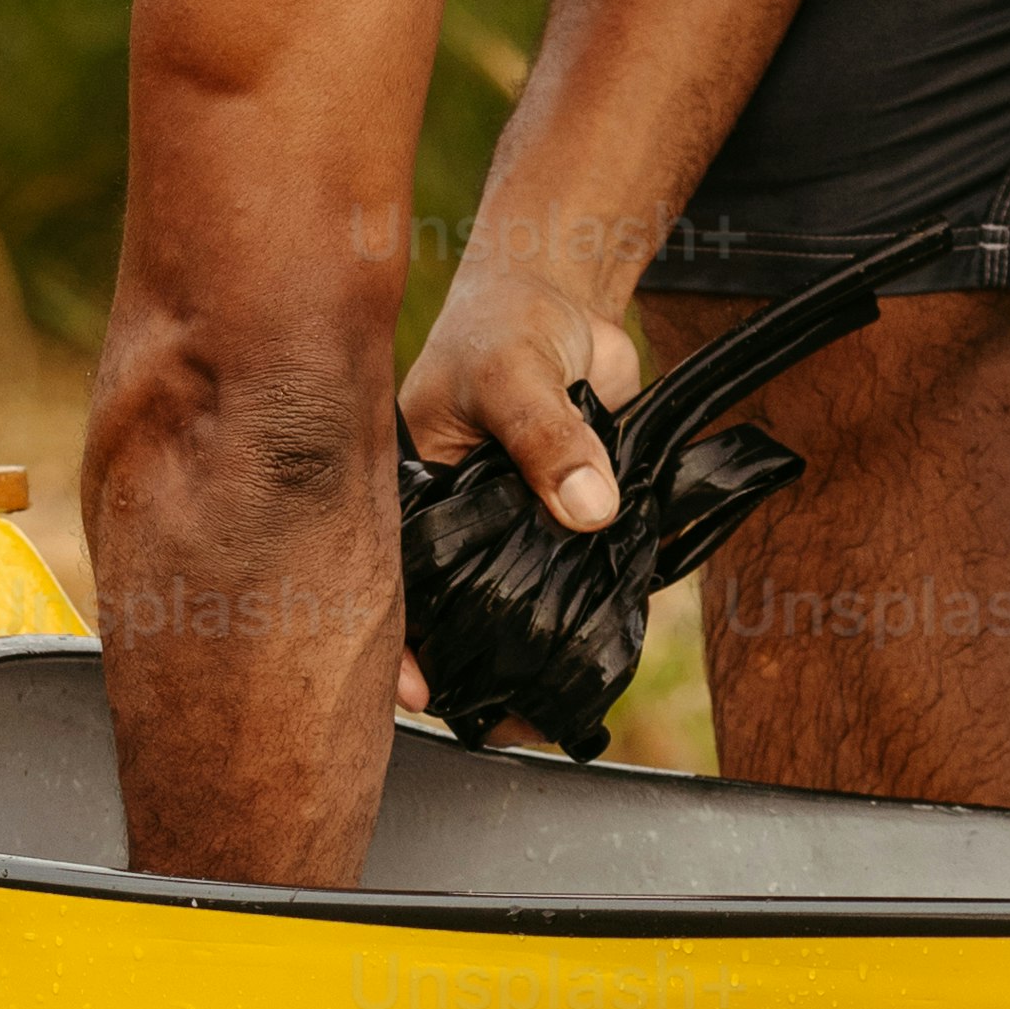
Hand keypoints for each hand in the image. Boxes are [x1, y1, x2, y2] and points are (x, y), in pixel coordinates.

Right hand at [395, 270, 643, 718]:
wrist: (565, 292)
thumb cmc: (506, 323)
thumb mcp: (514, 375)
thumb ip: (549, 439)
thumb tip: (591, 510)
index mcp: (416, 495)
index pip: (398, 580)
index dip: (402, 643)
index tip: (421, 696)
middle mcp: (460, 519)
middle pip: (465, 610)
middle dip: (482, 667)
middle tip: (507, 716)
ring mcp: (515, 522)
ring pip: (529, 602)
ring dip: (547, 642)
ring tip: (558, 703)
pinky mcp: (569, 515)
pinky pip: (585, 573)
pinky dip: (603, 602)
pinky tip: (610, 639)